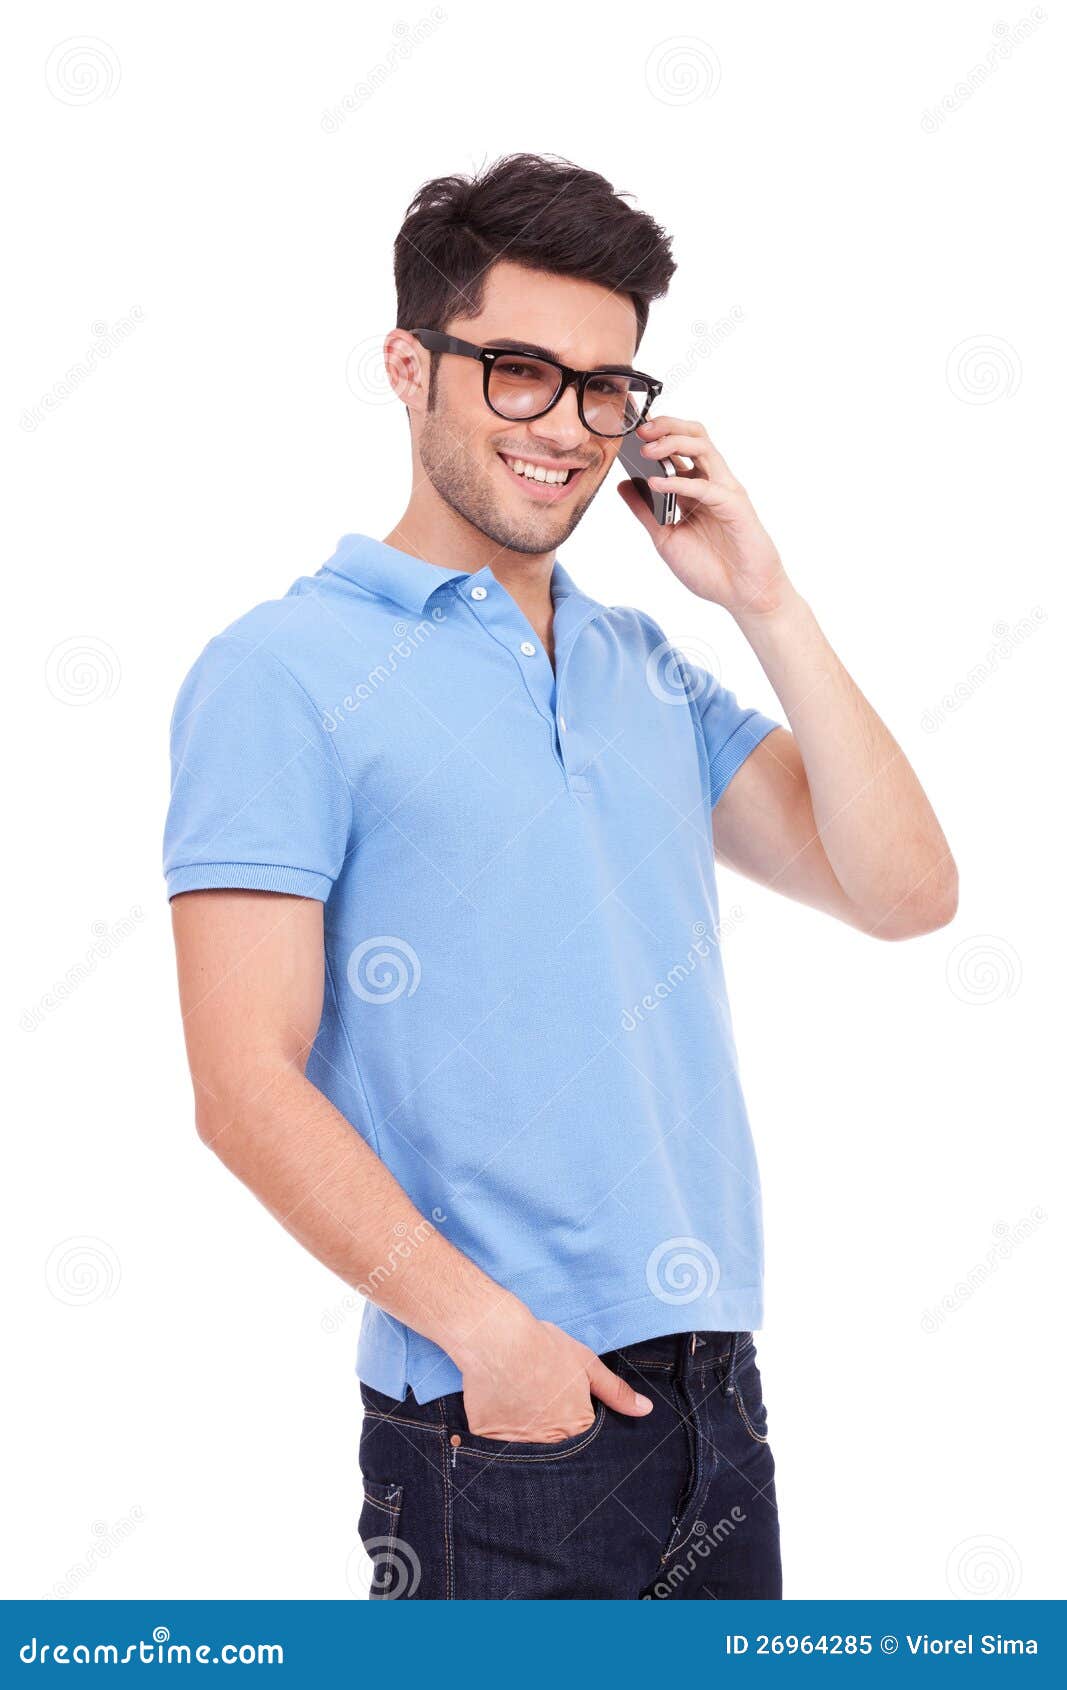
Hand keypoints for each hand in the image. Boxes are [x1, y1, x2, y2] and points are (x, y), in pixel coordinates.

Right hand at [458, 1313, 652, 1443]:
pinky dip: (499, 1432)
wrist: (497, 1340)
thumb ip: (615, 1391)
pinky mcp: (490, 1440)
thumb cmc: (544, 1348)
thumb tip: (645, 1410)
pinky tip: (499, 1406)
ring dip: (525, 1433)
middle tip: (538, 1400)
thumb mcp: (586, 1364)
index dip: (574, 1421)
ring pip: (526, 1448)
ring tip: (519, 1401)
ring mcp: (518, 1445)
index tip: (562, 1403)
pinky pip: (497, 1445)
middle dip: (550, 1431)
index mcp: (577, 1427)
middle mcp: (550, 1443)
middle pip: (555, 1447)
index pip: (584, 1439)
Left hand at [618, 415, 792, 620]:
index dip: (656, 435)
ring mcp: (724, 491)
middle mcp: (711, 483)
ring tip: (646, 450)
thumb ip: (645, 511)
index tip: (629, 433)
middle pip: (693, 436)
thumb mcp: (665, 537)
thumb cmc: (710, 568)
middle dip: (666, 426)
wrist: (742, 595)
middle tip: (639, 430)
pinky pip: (705, 486)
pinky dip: (679, 482)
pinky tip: (657, 484)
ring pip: (703, 448)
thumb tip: (623, 484)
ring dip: (673, 443)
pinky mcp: (734, 505)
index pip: (678, 447)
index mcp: (695, 488)